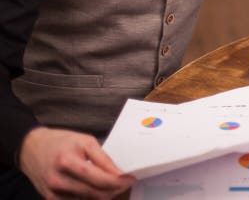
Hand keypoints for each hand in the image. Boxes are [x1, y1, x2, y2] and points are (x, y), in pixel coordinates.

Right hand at [19, 126, 133, 199]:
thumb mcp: (85, 141)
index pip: (100, 179)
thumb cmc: (60, 142)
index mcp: (68, 162)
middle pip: (96, 193)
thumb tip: (118, 173)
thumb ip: (103, 158)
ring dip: (104, 195)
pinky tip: (96, 190)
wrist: (32, 148)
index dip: (119, 181)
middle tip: (125, 183)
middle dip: (115, 190)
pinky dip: (90, 198)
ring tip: (112, 185)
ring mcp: (53, 192)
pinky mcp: (50, 199)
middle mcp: (59, 180)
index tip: (130, 179)